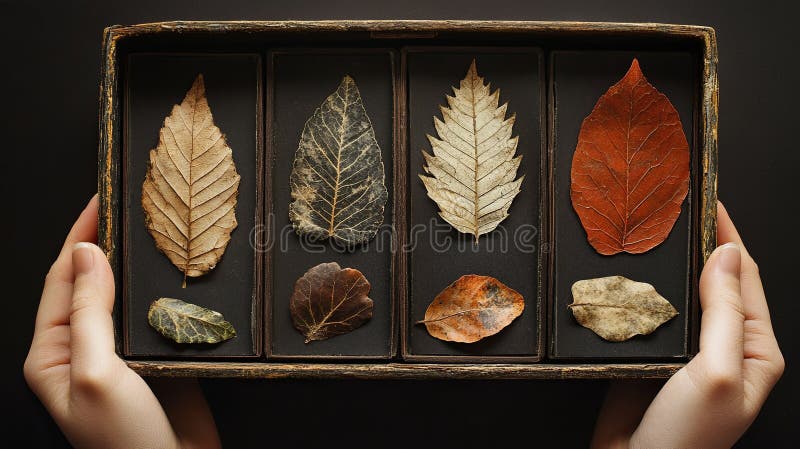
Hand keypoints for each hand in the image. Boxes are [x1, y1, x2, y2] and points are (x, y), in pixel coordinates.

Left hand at [24, 194, 221, 448]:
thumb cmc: (124, 439)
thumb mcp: (97, 373)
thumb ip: (89, 313)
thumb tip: (88, 254)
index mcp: (53, 353)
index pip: (62, 279)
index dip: (80, 236)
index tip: (101, 199)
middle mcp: (84, 349)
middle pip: (93, 282)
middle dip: (109, 243)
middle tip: (133, 206)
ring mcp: (122, 354)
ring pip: (127, 296)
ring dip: (139, 264)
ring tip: (157, 231)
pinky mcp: (158, 359)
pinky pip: (158, 314)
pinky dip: (167, 289)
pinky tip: (182, 271)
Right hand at [591, 202, 783, 448]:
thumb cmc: (688, 435)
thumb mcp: (718, 371)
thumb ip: (725, 312)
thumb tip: (726, 254)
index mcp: (756, 349)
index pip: (745, 277)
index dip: (727, 235)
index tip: (707, 199)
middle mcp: (725, 347)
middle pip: (714, 282)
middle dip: (698, 244)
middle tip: (673, 208)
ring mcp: (687, 352)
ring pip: (680, 295)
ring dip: (668, 265)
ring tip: (650, 233)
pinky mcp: (652, 356)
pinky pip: (650, 313)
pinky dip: (641, 289)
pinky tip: (626, 272)